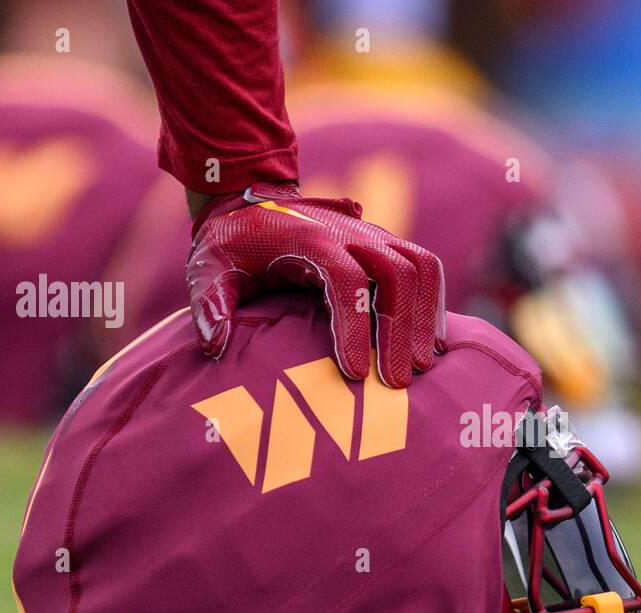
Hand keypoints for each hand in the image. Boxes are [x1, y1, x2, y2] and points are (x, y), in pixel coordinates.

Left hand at [186, 182, 444, 386]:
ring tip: (421, 367)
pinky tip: (431, 343)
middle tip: (397, 384)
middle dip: (401, 331)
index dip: (355, 329)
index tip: (356, 375)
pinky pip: (426, 267)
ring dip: (426, 317)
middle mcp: (351, 233)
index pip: (347, 281)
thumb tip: (216, 346)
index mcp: (311, 240)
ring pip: (422, 267)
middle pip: (397, 275)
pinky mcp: (387, 243)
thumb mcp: (206, 269)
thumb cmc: (231, 246)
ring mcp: (374, 235)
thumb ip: (209, 304)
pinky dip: (434, 303)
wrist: (250, 201)